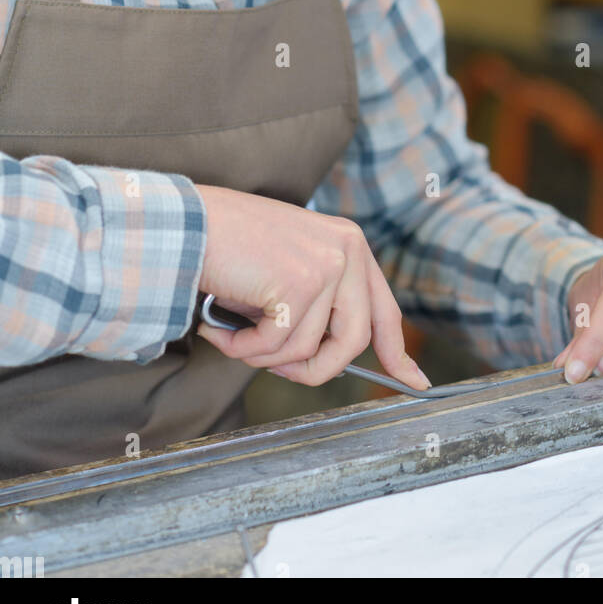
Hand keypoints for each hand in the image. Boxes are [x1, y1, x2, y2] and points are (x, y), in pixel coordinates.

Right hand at [194, 185, 431, 390]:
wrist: (187, 221)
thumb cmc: (229, 245)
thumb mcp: (289, 267)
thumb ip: (319, 302)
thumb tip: (330, 358)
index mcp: (350, 245)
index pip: (384, 310)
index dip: (398, 354)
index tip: (414, 382)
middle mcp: (348, 251)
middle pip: (353, 342)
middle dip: (314, 369)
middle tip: (275, 367)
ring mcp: (326, 266)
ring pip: (306, 349)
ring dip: (262, 355)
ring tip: (231, 332)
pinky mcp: (297, 284)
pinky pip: (274, 346)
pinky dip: (240, 347)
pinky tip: (217, 326)